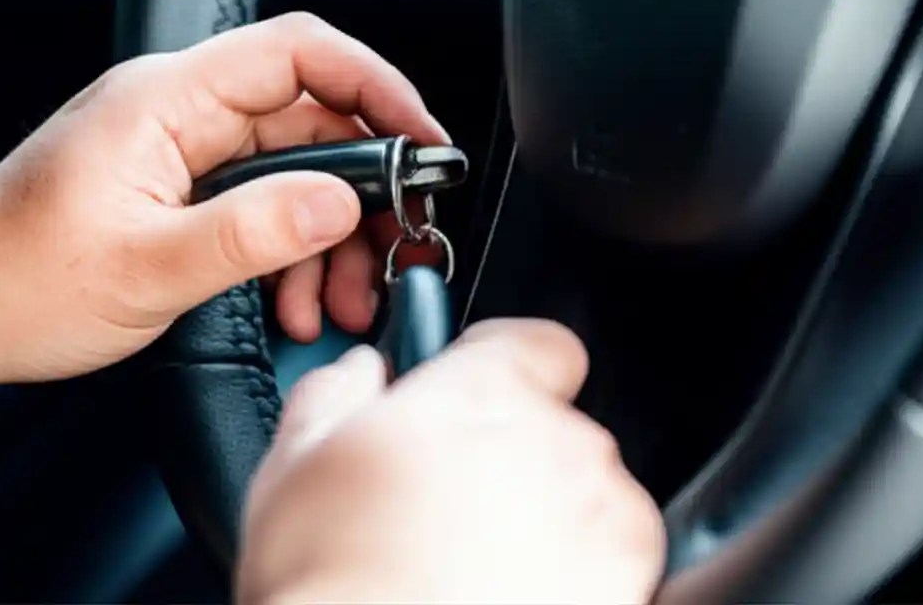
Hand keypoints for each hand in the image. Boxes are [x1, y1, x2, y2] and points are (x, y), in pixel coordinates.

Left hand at [0, 12, 447, 384]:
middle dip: (364, 189)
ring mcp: (179, 151)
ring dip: (330, 236)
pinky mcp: (177, 190)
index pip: (298, 53)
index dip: (375, 88)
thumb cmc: (14, 283)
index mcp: (165, 102)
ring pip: (294, 171)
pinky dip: (290, 252)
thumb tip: (340, 203)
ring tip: (339, 299)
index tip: (422, 142)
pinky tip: (295, 301)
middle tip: (398, 246)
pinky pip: (262, 204)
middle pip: (310, 120)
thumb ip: (252, 233)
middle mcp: (177, 114)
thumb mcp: (146, 267)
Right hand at [239, 319, 666, 604]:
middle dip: (511, 453)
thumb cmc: (333, 584)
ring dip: (546, 513)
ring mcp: (603, 516)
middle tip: (449, 503)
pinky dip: (577, 571)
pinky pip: (613, 556)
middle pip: (554, 425)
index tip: (483, 390)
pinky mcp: (628, 577)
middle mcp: (558, 443)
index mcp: (483, 395)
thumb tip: (358, 372)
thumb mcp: (294, 467)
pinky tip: (512, 593)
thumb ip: (336, 393)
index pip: (539, 342)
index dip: (510, 364)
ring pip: (585, 493)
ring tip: (477, 564)